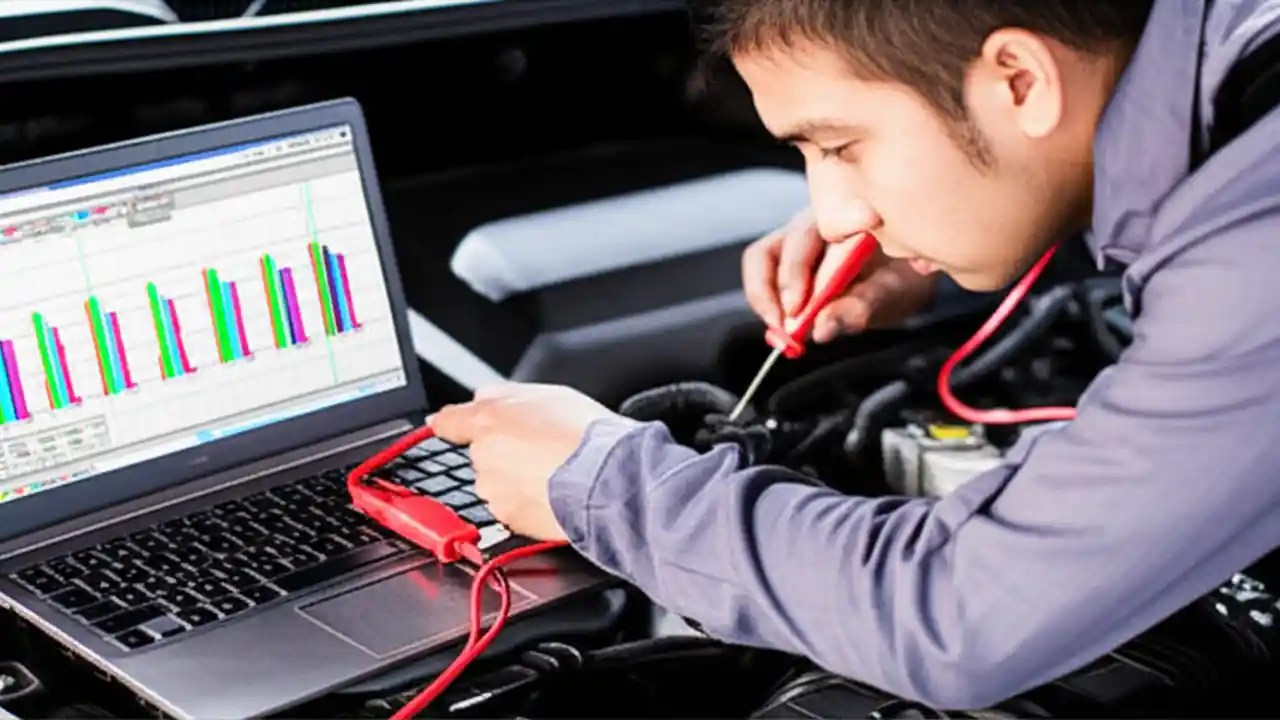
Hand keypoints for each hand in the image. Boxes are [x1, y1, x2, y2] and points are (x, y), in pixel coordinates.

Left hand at [428, 382, 617, 541]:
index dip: (448, 423)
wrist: (608, 481)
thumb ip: (508, 394)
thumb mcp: (551, 395)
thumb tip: (484, 396)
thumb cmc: (586, 436)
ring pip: (496, 483)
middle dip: (505, 453)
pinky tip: (554, 493)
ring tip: (554, 473)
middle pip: (482, 454)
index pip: (450, 420)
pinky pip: (511, 509)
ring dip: (516, 479)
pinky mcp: (508, 520)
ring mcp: (494, 490)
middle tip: (542, 449)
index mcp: (489, 420)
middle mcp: (484, 456)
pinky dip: (528, 503)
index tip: (442, 425)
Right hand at [742, 207, 938, 342]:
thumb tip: (820, 330)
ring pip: (760, 259)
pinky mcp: (786, 256)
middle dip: (773, 293)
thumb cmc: (905, 275)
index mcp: (842, 219)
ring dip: (764, 297)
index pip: (804, 238)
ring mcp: (795, 237)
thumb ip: (858, 308)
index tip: (797, 310)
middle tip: (787, 329)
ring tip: (781, 329)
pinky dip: (768, 302)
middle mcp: (813, 222)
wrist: (911, 271)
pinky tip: (786, 324)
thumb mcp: (892, 294)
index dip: (794, 274)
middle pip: (772, 249)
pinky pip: (764, 274)